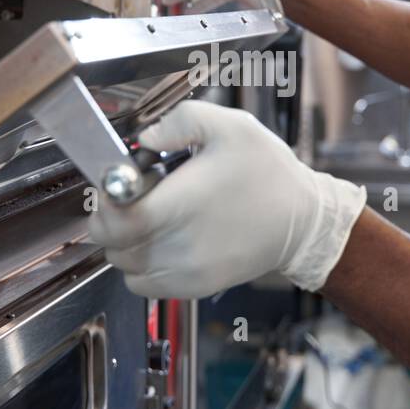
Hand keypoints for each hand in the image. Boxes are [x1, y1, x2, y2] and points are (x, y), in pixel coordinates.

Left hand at [89, 101, 365, 298]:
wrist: (304, 222)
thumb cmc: (269, 174)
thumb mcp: (231, 126)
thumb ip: (180, 121)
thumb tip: (146, 137)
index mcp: (182, 206)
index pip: (115, 221)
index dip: (104, 202)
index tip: (118, 183)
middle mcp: (179, 246)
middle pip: (112, 244)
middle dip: (113, 216)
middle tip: (137, 194)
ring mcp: (185, 272)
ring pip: (123, 265)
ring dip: (126, 241)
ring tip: (154, 215)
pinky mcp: (193, 287)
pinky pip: (141, 284)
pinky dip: (140, 264)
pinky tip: (161, 239)